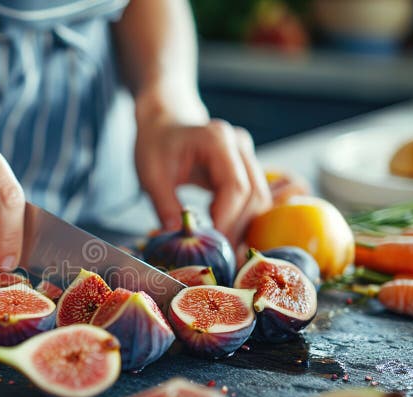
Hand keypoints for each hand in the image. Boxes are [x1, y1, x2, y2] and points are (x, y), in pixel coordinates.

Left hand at [134, 89, 271, 247]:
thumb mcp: (151, 175)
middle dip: (238, 229)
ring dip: (243, 227)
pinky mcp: (246, 169)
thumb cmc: (156, 143)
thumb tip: (178, 238)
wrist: (164, 122)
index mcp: (218, 141)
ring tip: (222, 250)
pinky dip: (243, 219)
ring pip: (260, 199)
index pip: (236, 187)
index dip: (228, 220)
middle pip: (255, 195)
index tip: (215, 246)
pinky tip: (224, 236)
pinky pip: (254, 198)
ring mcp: (247, 156)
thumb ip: (165, 206)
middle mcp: (240, 146)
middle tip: (220, 257)